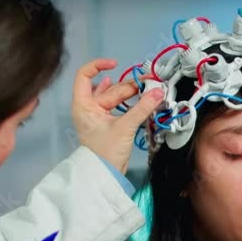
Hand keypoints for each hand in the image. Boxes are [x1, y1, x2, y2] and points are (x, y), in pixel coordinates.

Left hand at [71, 58, 164, 173]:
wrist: (105, 176)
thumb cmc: (106, 153)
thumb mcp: (124, 127)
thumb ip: (142, 108)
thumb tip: (158, 92)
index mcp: (83, 105)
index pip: (84, 76)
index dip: (97, 66)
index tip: (115, 64)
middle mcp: (89, 107)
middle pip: (109, 88)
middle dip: (128, 85)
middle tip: (149, 83)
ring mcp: (99, 115)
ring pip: (116, 97)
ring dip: (132, 93)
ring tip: (149, 88)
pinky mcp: (108, 123)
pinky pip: (119, 107)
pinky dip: (130, 102)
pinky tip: (138, 95)